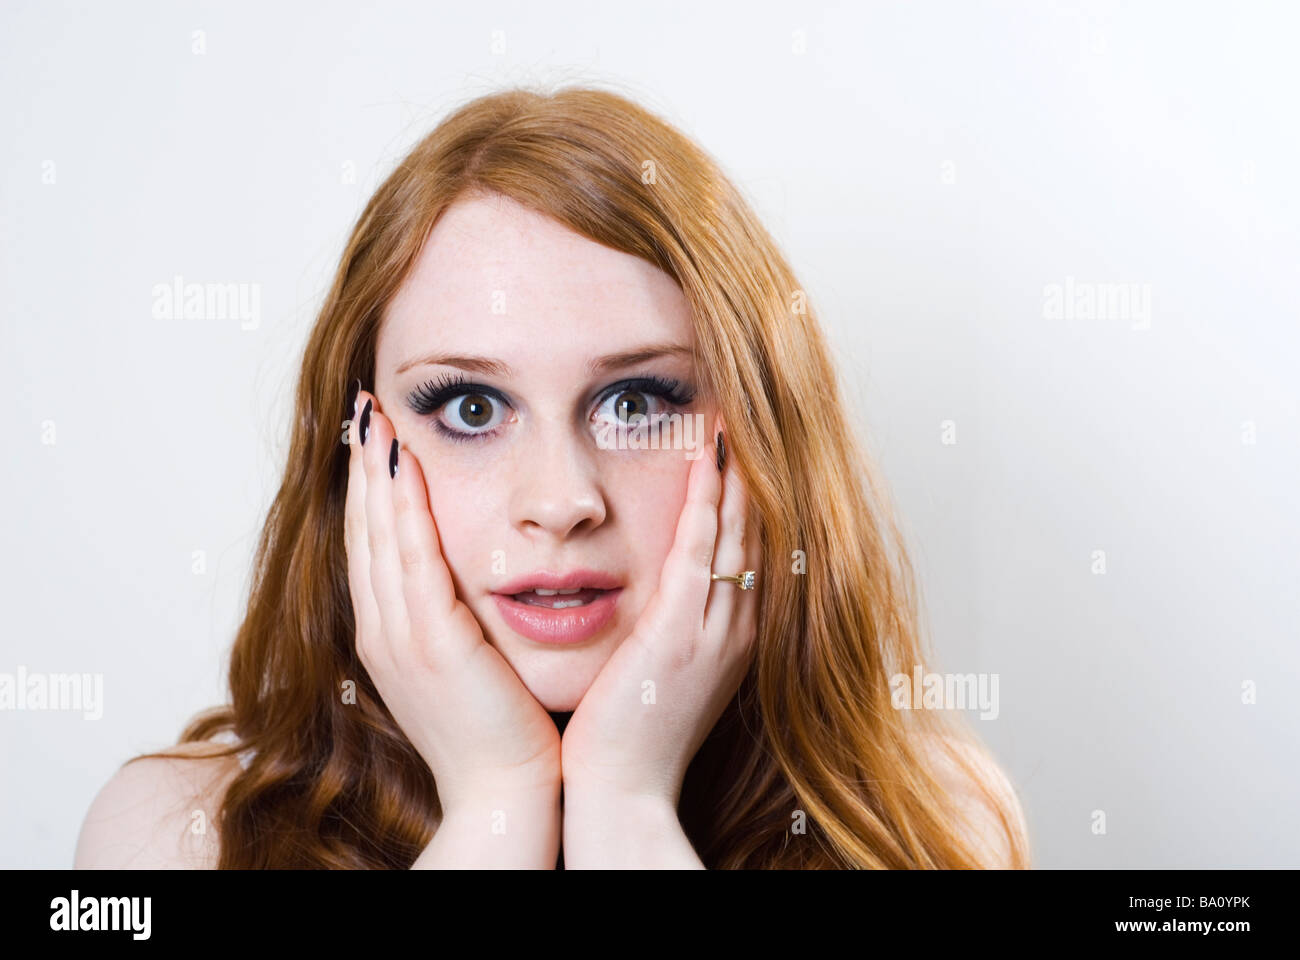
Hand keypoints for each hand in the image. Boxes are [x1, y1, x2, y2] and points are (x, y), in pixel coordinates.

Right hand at [343, 387, 560, 862]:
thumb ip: (456, 620)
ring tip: (375, 416)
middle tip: (364, 408)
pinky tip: (402, 464)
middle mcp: (384, 631)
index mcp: (392, 636)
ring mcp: (401, 636)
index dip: (369, 490)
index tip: (375, 438)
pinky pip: (411, 560)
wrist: (505, 795)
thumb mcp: (468, 666)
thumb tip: (469, 579)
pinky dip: (402, 509)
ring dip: (375, 473)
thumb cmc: (501, 731)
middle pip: (365, 531)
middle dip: (363, 468)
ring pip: (380, 536)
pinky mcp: (431, 642)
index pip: (374, 545)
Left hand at [560, 416, 759, 862]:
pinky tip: (706, 460)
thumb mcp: (657, 678)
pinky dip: (707, 501)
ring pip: (734, 531)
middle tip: (744, 417)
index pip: (744, 551)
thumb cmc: (628, 740)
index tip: (736, 452)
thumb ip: (665, 633)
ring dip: (733, 473)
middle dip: (748, 475)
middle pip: (752, 531)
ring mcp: (713, 629)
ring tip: (731, 420)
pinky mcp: (681, 632)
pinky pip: (701, 550)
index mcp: (727, 638)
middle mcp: (734, 628)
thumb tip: (655, 597)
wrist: (622, 795)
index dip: (745, 499)